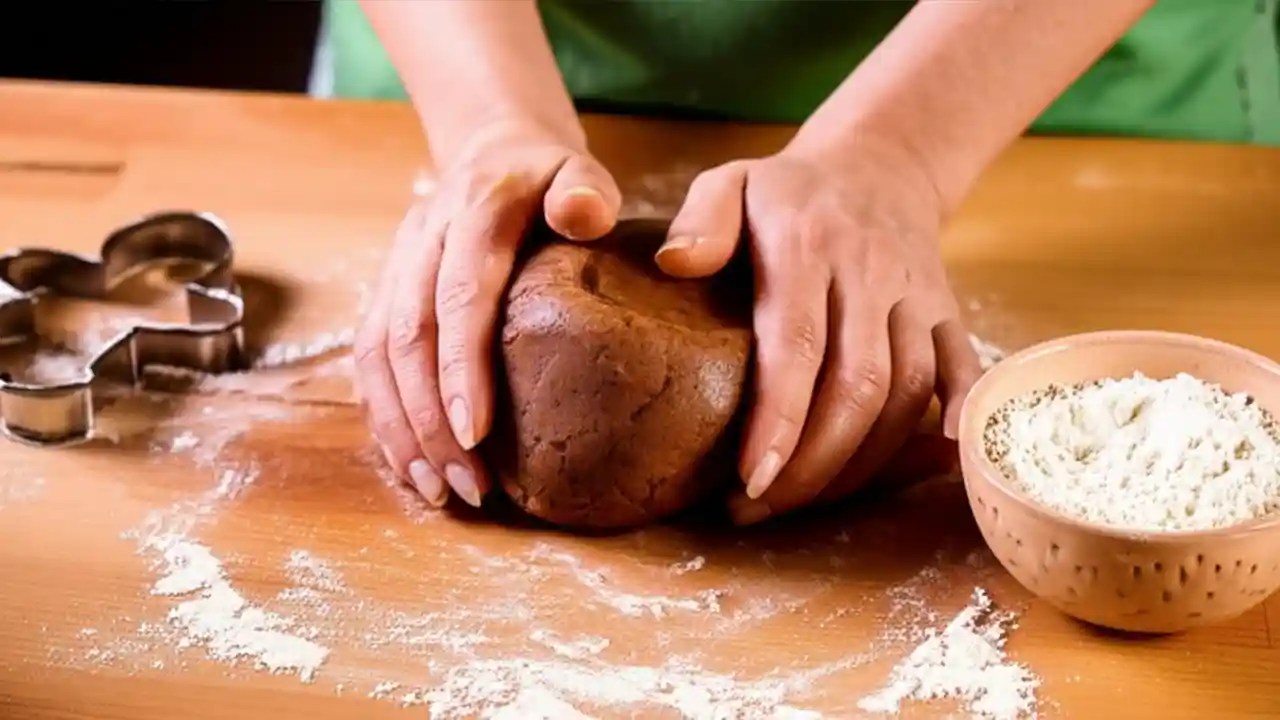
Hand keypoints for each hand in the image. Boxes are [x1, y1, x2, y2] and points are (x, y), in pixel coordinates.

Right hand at [355, 121, 620, 506]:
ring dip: (402, 428)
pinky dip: (385, 416)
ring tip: (438, 490)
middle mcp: (422, 240)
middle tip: (468, 485)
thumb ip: (587, 189)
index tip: (475, 433)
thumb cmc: (550, 177)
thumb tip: (585, 214)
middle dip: (430, 419)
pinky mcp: (386, 292)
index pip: (460, 295)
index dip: (460, 366)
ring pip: (377, 354)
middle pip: (409, 336)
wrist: (493, 148)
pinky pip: (369, 360)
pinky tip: (412, 464)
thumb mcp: (579, 168)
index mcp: (473, 211)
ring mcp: (396, 267)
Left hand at [654, 139, 981, 524]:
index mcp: (807, 248)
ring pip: (905, 394)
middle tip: (762, 507)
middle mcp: (869, 274)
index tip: (750, 478)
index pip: (797, 345)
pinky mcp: (947, 312)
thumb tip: (675, 264)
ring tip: (805, 501)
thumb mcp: (732, 182)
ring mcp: (916, 296)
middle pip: (856, 386)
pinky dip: (956, 418)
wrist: (879, 164)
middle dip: (813, 461)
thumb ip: (704, 219)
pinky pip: (961, 370)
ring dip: (862, 461)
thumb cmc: (787, 194)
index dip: (780, 420)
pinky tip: (933, 465)